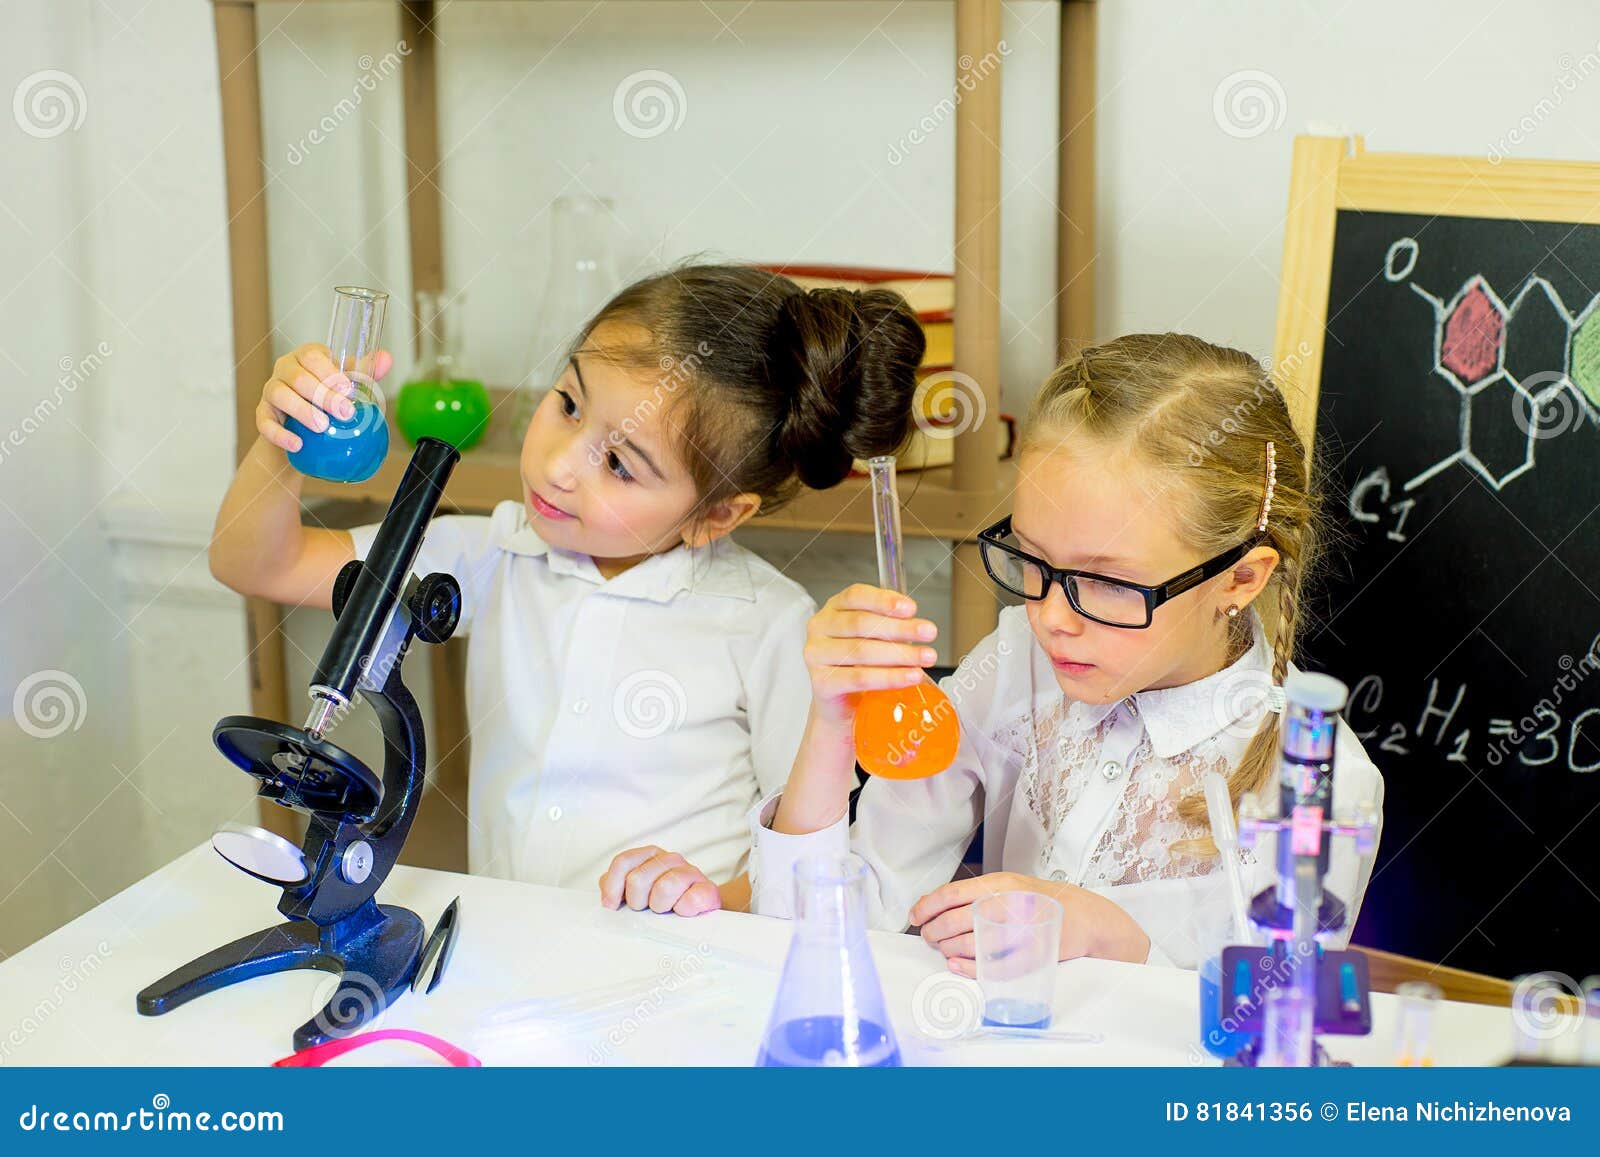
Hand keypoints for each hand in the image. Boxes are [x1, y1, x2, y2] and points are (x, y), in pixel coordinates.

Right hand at [256, 342, 392, 452]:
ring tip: (322, 427)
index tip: (348, 390)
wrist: (305, 431)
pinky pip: (265, 422)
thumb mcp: (347, 385)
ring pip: (279, 394)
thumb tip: (386, 358)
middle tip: (344, 413)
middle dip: (322, 394)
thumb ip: (365, 373)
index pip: (312, 356)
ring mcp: (271, 391)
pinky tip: (298, 445)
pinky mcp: (262, 414)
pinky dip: (280, 434)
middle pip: (298, 376)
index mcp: (306, 357)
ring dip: (302, 410)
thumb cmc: (328, 399)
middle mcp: (285, 369)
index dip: (329, 372)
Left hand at [598, 846, 720, 916]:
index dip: (613, 887)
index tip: (612, 906)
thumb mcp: (635, 892)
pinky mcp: (707, 889)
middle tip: (647, 908)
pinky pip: (689, 901)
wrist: (700, 911)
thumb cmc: (664, 901)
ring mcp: (690, 871)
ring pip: (663, 888)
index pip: (623, 863)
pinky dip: (682, 911)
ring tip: (666, 909)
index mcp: (649, 856)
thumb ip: (615, 887)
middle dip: (638, 901)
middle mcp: (670, 859)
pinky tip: (683, 912)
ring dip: (661, 906)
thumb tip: (607, 899)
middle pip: (637, 879)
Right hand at [805, 582, 938, 727]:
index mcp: (832, 609)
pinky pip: (860, 678)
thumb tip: (920, 626)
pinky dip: (889, 677)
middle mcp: (819, 628)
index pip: (855, 596)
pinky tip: (910, 677)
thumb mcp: (871, 638)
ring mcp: (816, 656)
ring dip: (900, 653)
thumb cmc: (857, 665)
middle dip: (900, 628)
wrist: (840, 705)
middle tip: (929, 632)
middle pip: (861, 623)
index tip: (911, 608)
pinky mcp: (821, 683)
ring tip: (926, 657)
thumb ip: (888, 625)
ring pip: (862, 650)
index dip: (884, 600)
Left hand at [908, 872, 1151, 975]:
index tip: (915, 916)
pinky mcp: (1032, 955)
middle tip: (929, 937)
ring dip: (950, 950)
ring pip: (972, 944)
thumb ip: (974, 894)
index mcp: (1000, 884)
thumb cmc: (1039, 902)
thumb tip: (931, 906)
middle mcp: (1009, 904)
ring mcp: (1022, 931)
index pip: (953, 893)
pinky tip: (957, 966)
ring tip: (945, 951)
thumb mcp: (1007, 887)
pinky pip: (993, 966)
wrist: (1087, 917)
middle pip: (957, 921)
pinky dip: (970, 968)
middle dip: (935, 932)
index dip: (928, 906)